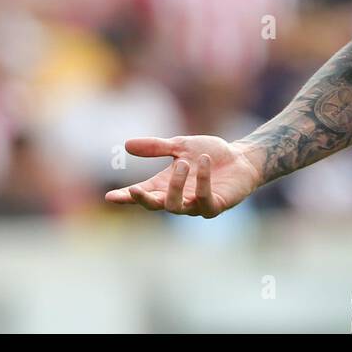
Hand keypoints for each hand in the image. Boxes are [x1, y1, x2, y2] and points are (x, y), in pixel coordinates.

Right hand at [104, 136, 263, 216]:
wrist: (241, 158)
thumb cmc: (210, 154)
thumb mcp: (181, 146)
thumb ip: (156, 147)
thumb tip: (126, 145)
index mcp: (165, 185)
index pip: (142, 193)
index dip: (126, 197)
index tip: (110, 197)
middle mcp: (178, 198)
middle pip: (155, 205)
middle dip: (144, 199)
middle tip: (135, 189)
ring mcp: (196, 205)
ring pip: (175, 206)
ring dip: (176, 185)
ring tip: (183, 163)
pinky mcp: (215, 206)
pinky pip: (204, 200)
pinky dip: (202, 181)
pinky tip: (204, 162)